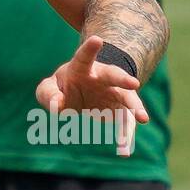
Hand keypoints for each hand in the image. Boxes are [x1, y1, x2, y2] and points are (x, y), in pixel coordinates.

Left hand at [36, 35, 148, 156]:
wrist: (83, 93)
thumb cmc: (64, 87)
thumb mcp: (49, 88)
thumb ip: (47, 94)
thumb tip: (56, 107)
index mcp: (82, 68)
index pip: (84, 56)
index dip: (90, 48)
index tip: (97, 40)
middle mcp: (102, 78)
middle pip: (114, 75)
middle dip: (123, 79)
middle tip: (134, 83)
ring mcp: (114, 92)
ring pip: (127, 98)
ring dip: (135, 108)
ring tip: (142, 119)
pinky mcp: (119, 110)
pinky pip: (126, 122)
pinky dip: (126, 135)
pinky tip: (125, 149)